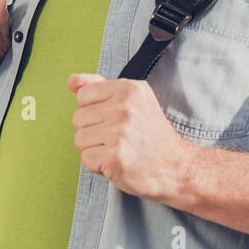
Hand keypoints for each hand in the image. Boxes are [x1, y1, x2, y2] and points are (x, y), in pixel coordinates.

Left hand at [68, 73, 191, 200]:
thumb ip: (99, 86)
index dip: (94, 110)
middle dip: (93, 131)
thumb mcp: (132, 99)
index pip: (83, 95)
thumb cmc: (151, 133)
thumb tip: (72, 81)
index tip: (113, 118)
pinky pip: (86, 159)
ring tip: (118, 149)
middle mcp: (124, 108)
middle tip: (118, 137)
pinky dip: (98, 165)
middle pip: (78, 118)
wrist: (176, 167)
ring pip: (79, 139)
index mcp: (128, 88)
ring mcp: (119, 133)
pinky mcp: (114, 158)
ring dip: (94, 149)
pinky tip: (117, 162)